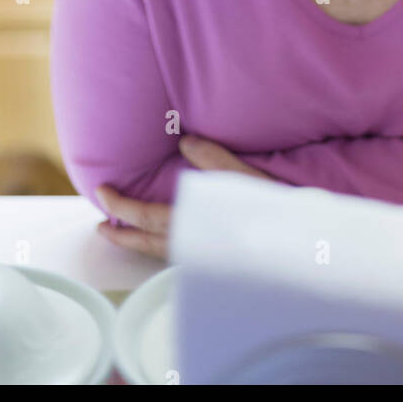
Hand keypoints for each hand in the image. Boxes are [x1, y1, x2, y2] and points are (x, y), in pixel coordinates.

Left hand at [95, 135, 271, 259]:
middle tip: (99, 227)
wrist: (303, 246)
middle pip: (147, 243)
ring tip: (124, 234)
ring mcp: (204, 257)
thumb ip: (214, 159)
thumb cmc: (278, 209)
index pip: (146, 217)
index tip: (102, 193)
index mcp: (195, 224)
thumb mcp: (246, 177)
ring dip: (139, 243)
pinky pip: (176, 254)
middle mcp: (194, 246)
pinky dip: (160, 246)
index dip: (120, 207)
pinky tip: (163, 238)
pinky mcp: (215, 260)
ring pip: (161, 252)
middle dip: (121, 235)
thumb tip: (185, 141)